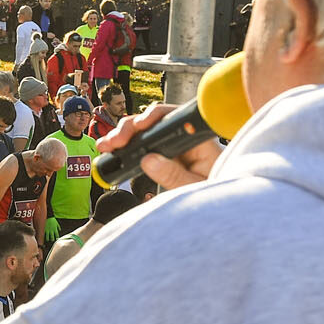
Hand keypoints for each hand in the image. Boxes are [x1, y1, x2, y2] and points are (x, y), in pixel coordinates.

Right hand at [97, 103, 221, 189]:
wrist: (217, 206)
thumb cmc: (212, 192)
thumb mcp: (194, 188)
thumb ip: (174, 176)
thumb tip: (148, 160)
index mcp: (199, 141)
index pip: (177, 118)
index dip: (155, 116)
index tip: (140, 124)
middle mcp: (185, 138)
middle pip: (156, 121)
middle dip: (131, 127)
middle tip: (116, 141)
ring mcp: (172, 146)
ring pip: (145, 131)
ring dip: (123, 135)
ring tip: (106, 146)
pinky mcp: (163, 155)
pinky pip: (142, 144)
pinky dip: (125, 146)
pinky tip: (109, 150)